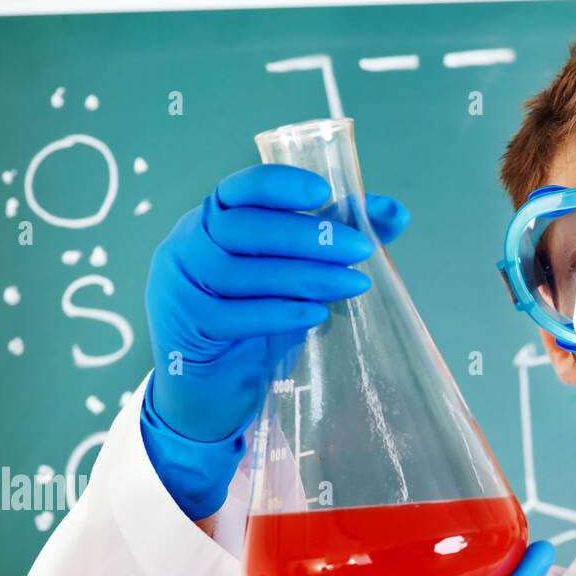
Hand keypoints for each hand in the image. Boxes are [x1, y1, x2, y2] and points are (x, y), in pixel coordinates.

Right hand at [141, 165, 409, 518]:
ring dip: (303, 276)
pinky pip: (231, 317)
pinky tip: (315, 315)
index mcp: (212, 221)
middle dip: (306, 236)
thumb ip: (333, 240)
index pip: (238, 189)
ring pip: (238, 272)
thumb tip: (395, 212)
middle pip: (243, 229)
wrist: (209, 390)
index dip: (278, 184)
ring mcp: (180, 287)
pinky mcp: (187, 330)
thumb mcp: (290, 277)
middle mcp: (188, 245)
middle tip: (360, 248)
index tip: (325, 191)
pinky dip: (278, 313)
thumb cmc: (252, 323)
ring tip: (353, 283)